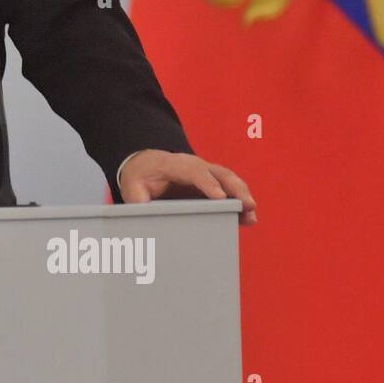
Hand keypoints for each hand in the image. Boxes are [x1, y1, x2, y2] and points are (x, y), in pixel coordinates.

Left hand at [118, 150, 256, 226]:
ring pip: (229, 180)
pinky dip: (240, 202)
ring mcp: (206, 174)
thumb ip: (137, 199)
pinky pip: (230, 190)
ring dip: (242, 196)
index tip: (220, 198)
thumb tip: (143, 216)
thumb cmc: (141, 177)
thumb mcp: (132, 186)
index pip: (193, 171)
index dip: (208, 184)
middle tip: (247, 205)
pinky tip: (248, 218)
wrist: (147, 165)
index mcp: (173, 164)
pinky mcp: (212, 184)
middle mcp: (194, 166)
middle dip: (234, 189)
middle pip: (218, 173)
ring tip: (251, 215)